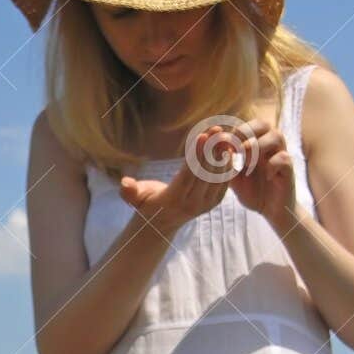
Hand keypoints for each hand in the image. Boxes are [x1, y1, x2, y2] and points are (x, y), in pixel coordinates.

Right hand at [119, 125, 238, 234]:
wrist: (160, 224)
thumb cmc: (144, 204)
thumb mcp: (133, 198)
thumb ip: (129, 191)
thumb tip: (124, 183)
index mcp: (174, 199)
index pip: (188, 174)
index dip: (197, 155)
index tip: (203, 135)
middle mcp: (192, 204)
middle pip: (206, 173)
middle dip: (212, 150)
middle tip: (217, 129)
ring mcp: (205, 205)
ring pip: (217, 177)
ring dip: (222, 155)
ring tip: (224, 135)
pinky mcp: (213, 203)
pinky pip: (224, 183)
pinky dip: (228, 166)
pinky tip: (229, 149)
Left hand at [225, 117, 299, 234]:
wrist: (271, 210)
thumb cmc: (252, 191)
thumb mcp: (232, 177)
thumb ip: (224, 163)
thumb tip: (212, 147)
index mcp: (256, 143)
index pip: (246, 125)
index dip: (234, 132)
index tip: (223, 147)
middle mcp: (270, 145)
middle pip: (263, 124)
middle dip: (246, 133)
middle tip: (235, 150)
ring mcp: (281, 155)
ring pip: (276, 136)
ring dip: (258, 146)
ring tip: (247, 163)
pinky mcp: (289, 169)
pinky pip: (284, 158)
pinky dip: (272, 165)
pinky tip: (265, 176)